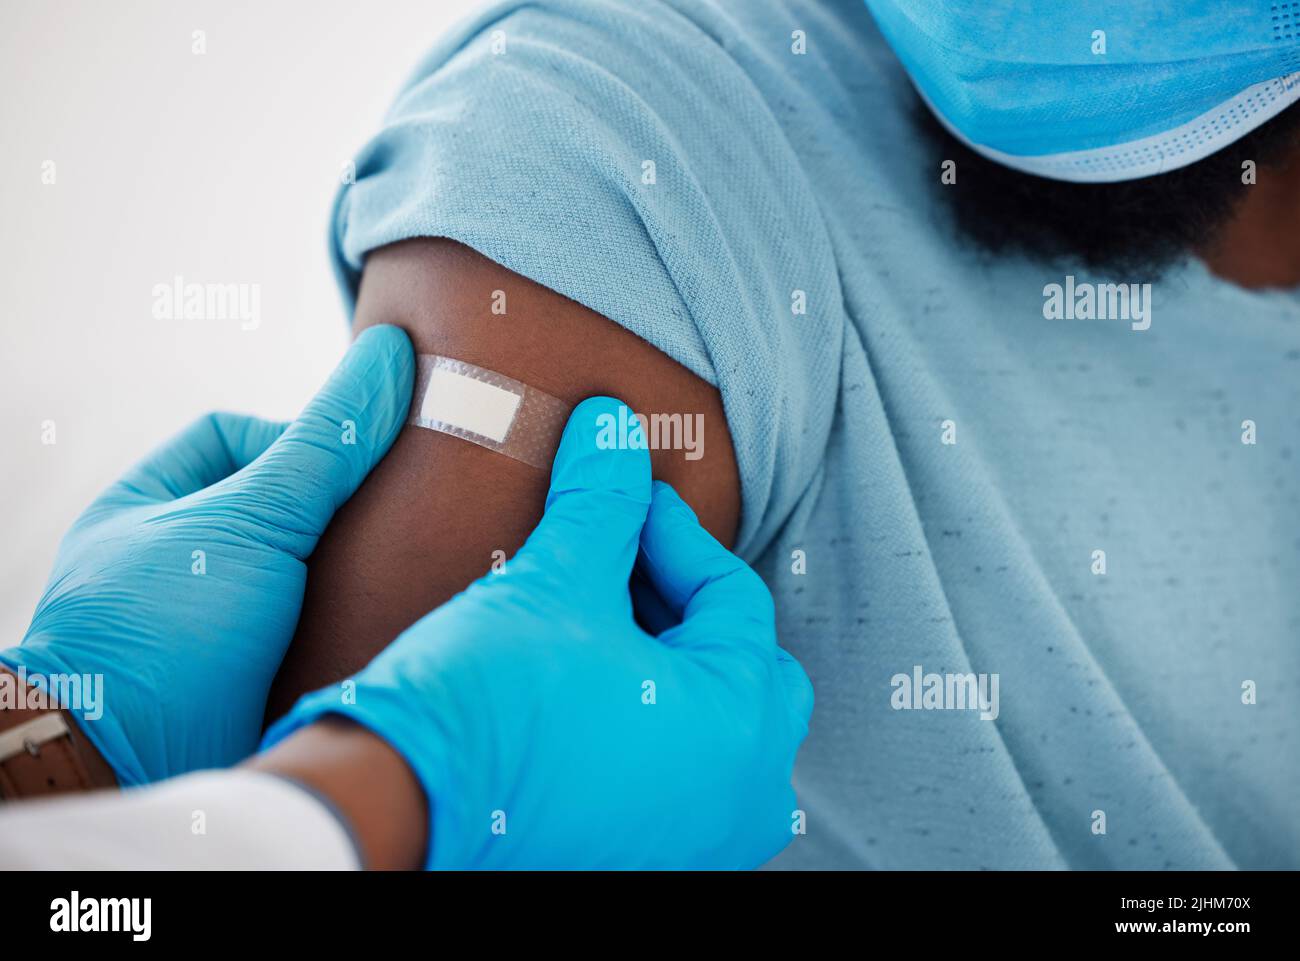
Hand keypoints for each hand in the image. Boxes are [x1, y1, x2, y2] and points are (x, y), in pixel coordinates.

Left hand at [0, 325, 414, 784]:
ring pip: (301, 572)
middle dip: (338, 508)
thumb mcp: (252, 516)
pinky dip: (347, 624)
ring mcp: (211, 621)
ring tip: (406, 568)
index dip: (299, 437)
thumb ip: (326, 441)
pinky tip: (388, 621)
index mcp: (152, 504)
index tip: (353, 461)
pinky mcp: (247, 677)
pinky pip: (310, 632)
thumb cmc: (166, 626)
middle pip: (277, 505)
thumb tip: (388, 352)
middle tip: (399, 513)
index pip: (235, 435)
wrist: (130, 768)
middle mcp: (178, 559)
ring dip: (352, 571)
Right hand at [265, 396, 812, 868]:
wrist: (399, 808)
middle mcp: (741, 794)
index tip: (628, 497)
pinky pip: (676, 770)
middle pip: (738, 662)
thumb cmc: (489, 704)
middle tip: (623, 561)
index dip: (675, 532)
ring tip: (600, 613)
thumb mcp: (556, 583)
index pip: (733, 596)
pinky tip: (589, 680)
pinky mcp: (646, 859)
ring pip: (710, 721)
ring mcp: (700, 840)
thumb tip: (612, 426)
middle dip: (683, 602)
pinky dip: (648, 718)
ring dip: (665, 660)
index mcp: (741, 723)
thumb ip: (602, 501)